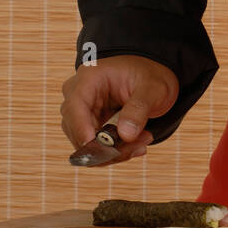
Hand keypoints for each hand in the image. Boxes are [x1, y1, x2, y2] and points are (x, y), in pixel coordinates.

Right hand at [60, 54, 179, 159]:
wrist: (152, 79)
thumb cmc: (150, 76)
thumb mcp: (153, 88)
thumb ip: (139, 109)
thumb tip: (125, 135)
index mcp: (90, 77)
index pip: (75, 106)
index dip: (82, 130)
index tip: (99, 150)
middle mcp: (79, 94)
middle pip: (77, 129)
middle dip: (106, 146)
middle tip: (139, 146)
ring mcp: (81, 112)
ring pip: (84, 143)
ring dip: (113, 151)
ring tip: (143, 141)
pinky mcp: (89, 126)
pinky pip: (94, 147)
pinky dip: (114, 151)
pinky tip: (136, 144)